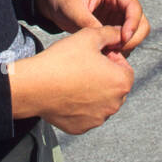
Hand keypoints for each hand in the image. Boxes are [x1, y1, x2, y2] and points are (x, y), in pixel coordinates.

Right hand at [8, 24, 133, 132]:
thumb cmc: (64, 60)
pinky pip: (86, 115)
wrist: (35, 86)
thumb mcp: (89, 36)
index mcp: (121, 83)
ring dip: (94, 92)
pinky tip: (67, 93)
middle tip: (85, 66)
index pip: (126, 70)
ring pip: (102, 102)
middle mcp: (114, 105)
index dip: (112, 60)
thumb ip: (110, 33)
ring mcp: (98, 119)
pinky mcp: (82, 127)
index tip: (96, 56)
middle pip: (115, 88)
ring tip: (74, 79)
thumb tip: (121, 33)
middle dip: (105, 77)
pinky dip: (81, 106)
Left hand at [34, 0, 149, 55]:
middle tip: (113, 50)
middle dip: (131, 39)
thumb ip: (88, 22)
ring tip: (105, 53)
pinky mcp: (113, 28)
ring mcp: (119, 16)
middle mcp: (121, 2)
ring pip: (135, 35)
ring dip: (124, 47)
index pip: (134, 8)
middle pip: (141, 24)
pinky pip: (123, 42)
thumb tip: (105, 40)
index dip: (132, 25)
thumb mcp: (72, 8)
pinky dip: (117, 50)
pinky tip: (103, 54)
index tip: (122, 40)